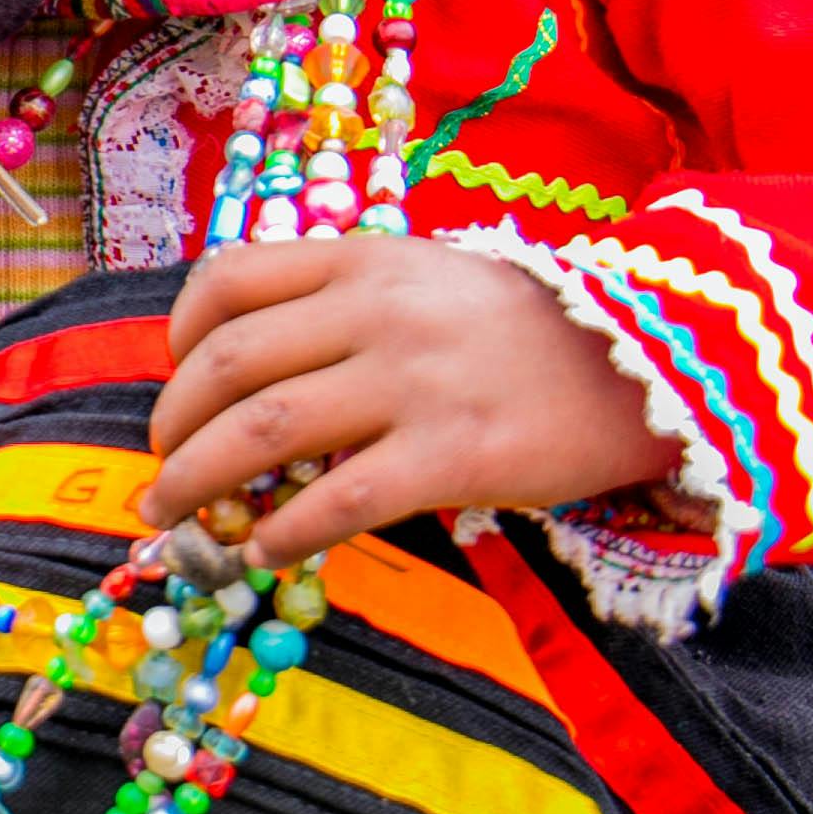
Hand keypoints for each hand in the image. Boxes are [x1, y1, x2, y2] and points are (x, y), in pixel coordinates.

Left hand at [145, 233, 671, 568]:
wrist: (651, 366)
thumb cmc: (529, 335)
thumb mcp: (432, 283)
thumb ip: (348, 310)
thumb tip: (252, 378)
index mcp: (367, 260)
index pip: (230, 279)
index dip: (178, 336)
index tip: (173, 380)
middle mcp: (379, 312)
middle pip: (228, 365)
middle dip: (171, 426)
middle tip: (161, 471)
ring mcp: (415, 383)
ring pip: (263, 432)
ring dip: (196, 484)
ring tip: (177, 519)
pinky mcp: (453, 456)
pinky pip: (336, 503)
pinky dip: (279, 535)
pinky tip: (265, 553)